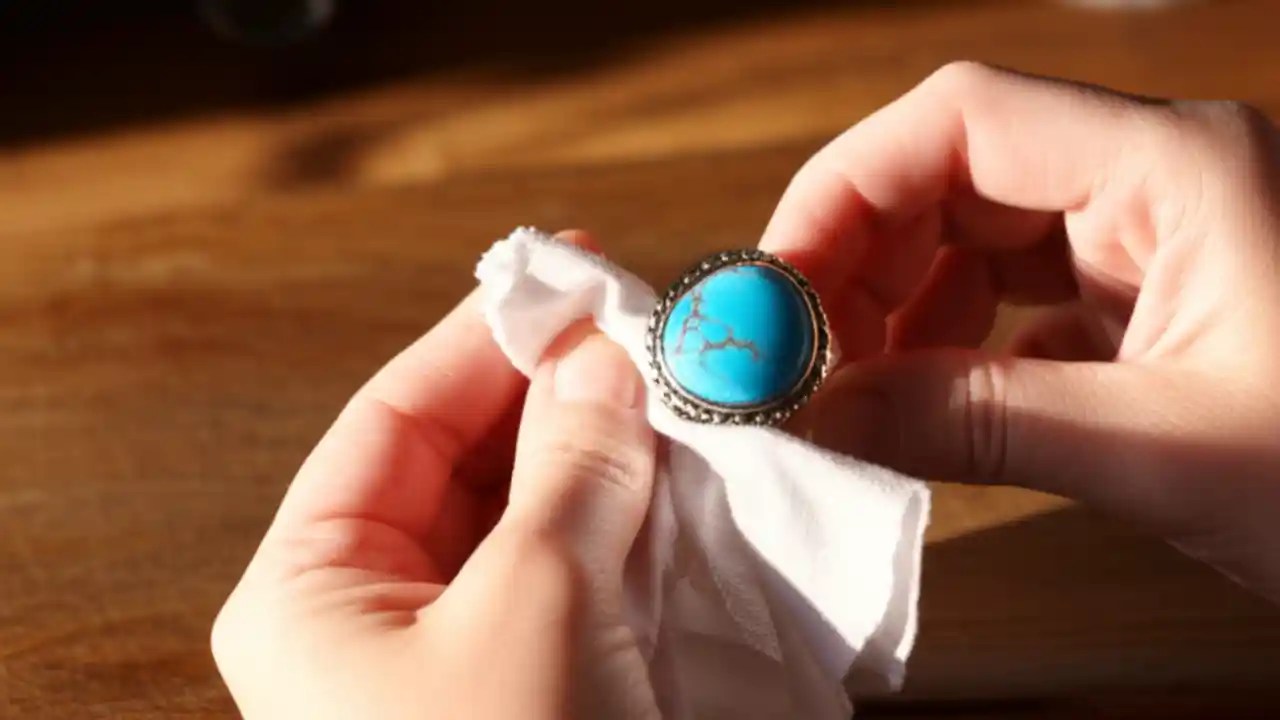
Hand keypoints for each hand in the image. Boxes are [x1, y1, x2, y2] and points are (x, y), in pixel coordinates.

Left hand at [211, 232, 660, 718]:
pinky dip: (612, 533)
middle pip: (459, 463)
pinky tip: (670, 487)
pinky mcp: (517, 690)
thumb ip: (568, 470)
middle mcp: (362, 620)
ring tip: (664, 401)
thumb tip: (600, 357)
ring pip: (518, 522)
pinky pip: (559, 583)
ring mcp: (441, 660)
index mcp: (307, 594)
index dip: (484, 337)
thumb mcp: (535, 607)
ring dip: (593, 462)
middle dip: (551, 395)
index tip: (567, 271)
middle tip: (635, 336)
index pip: (394, 417)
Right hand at [765, 63, 1279, 599]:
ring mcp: (1161, 237)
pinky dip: (956, 346)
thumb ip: (981, 424)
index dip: (844, 189)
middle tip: (791, 357)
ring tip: (848, 392)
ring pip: (981, 235)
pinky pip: (1021, 297)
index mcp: (1178, 165)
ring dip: (900, 309)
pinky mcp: (1157, 300)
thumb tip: (819, 419)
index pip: (963, 118)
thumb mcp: (1164, 453)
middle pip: (957, 172)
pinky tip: (923, 403)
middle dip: (859, 260)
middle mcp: (1162, 177)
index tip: (771, 286)